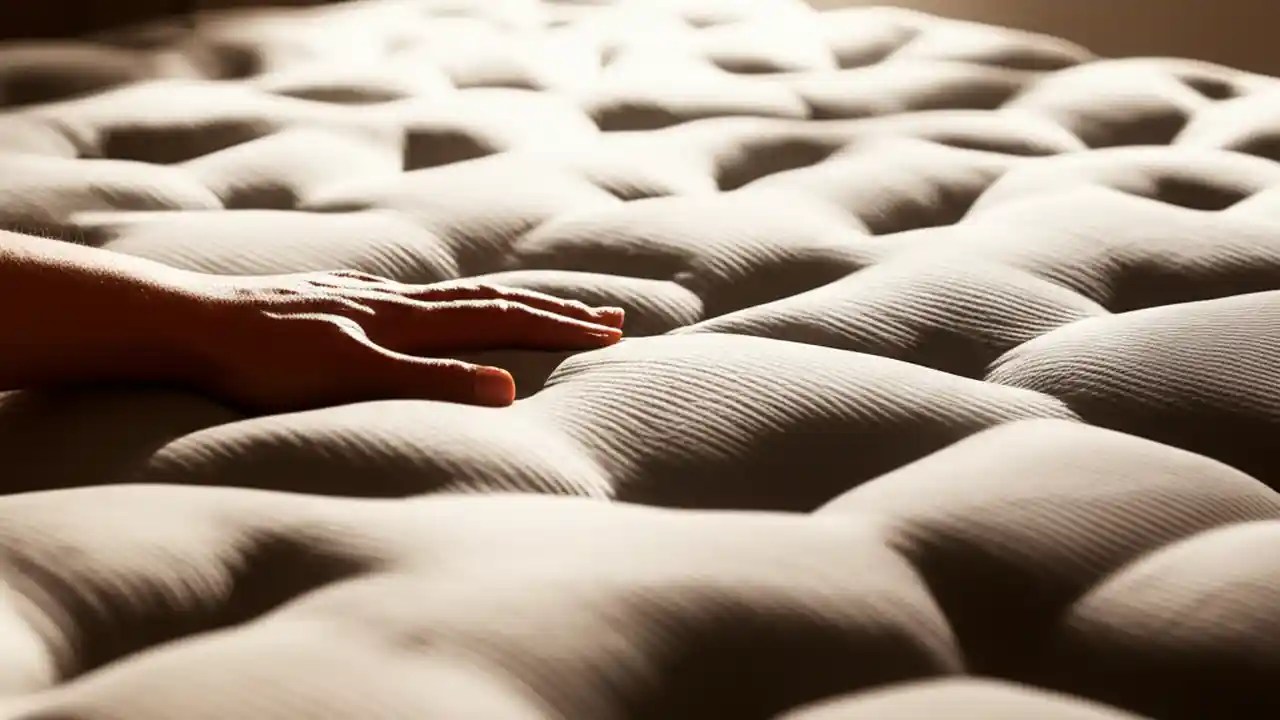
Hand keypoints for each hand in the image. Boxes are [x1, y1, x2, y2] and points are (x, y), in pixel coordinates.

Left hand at [178, 270, 623, 411]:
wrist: (193, 323)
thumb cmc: (265, 359)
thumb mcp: (350, 376)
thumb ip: (430, 382)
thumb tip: (507, 389)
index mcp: (407, 320)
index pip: (501, 319)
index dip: (558, 326)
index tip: (609, 330)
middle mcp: (398, 301)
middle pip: (493, 300)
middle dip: (554, 311)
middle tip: (607, 316)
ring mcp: (372, 298)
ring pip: (461, 296)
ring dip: (516, 302)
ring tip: (550, 306)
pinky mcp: (346, 303)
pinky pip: (426, 299)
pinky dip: (465, 302)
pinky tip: (453, 309)